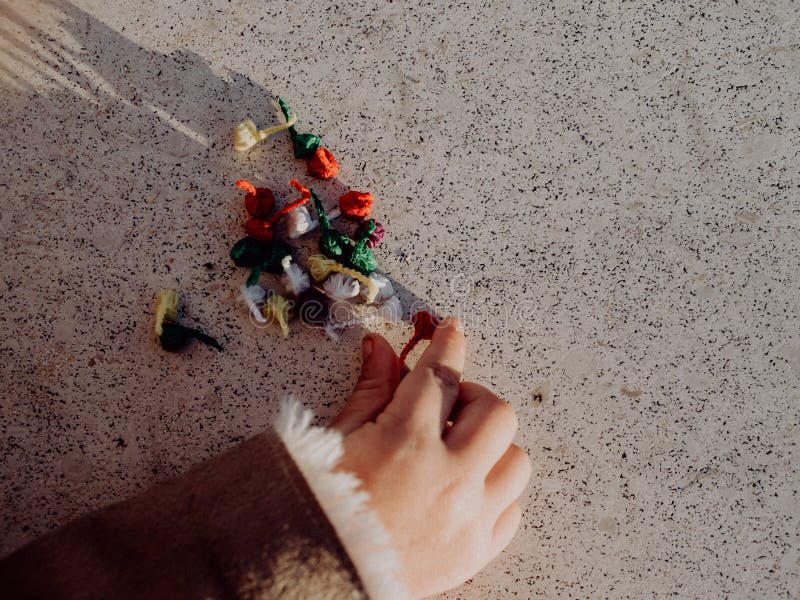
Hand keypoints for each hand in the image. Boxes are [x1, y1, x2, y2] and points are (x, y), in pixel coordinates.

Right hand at [332, 318, 530, 597]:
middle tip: (446, 405)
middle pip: (495, 412)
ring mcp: (467, 520)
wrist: (310, 573)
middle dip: (472, 398)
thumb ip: (370, 390)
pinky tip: (464, 488)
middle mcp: (447, 480)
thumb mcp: (337, 439)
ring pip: (515, 461)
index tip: (452, 330)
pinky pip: (511, 511)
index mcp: (405, 443)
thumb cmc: (316, 507)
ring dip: (490, 447)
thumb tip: (381, 348)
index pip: (440, 375)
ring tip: (457, 451)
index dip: (448, 344)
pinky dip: (494, 493)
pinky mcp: (475, 553)